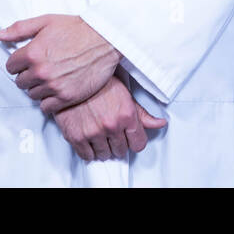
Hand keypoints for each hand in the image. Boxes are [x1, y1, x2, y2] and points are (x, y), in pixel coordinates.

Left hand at [0, 14, 121, 113]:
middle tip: (42, 67)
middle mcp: (41, 71)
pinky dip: (49, 100)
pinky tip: (56, 89)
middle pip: (20, 82)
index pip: (10, 67)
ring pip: (32, 95)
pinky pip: (46, 107)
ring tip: (51, 77)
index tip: (30, 60)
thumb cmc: (76, 28)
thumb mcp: (45, 21)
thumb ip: (19, 29)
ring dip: (38, 87)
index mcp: (32, 53)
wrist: (104, 39)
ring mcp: (54, 86)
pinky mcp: (66, 97)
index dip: (19, 62)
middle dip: (28, 75)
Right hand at [52, 76, 167, 160]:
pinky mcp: (76, 136)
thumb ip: (143, 114)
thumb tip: (160, 123)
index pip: (139, 144)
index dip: (134, 141)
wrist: (72, 77)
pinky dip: (88, 150)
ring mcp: (93, 132)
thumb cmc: (99, 83)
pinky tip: (89, 139)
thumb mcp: (125, 95)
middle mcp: (111, 126)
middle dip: (118, 143)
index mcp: (126, 115)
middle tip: (112, 133)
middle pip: (121, 151)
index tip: (129, 137)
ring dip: (103, 148)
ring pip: (104, 155)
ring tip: (99, 134)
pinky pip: (87, 156)